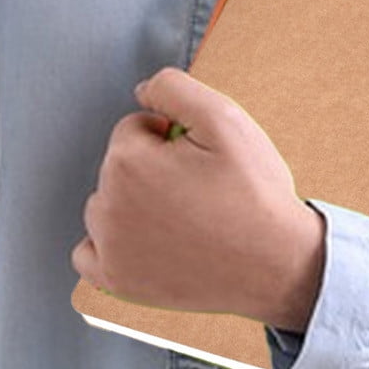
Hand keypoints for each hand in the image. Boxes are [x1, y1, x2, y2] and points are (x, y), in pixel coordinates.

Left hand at [72, 67, 325, 332]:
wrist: (279, 265)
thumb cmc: (253, 197)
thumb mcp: (224, 118)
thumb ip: (173, 87)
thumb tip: (142, 90)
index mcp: (127, 164)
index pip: (134, 128)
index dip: (170, 135)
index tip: (198, 158)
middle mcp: (108, 208)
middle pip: (118, 165)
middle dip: (151, 167)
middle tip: (197, 187)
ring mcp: (110, 250)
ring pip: (106, 204)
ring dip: (132, 202)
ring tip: (182, 215)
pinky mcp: (118, 282)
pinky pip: (89, 255)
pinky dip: (109, 245)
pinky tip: (144, 241)